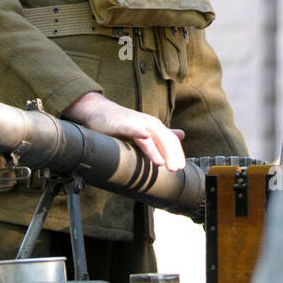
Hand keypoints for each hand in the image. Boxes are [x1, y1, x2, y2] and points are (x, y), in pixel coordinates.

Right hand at [61, 92, 185, 169]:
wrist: (100, 111)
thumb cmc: (122, 123)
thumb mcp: (145, 129)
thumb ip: (162, 135)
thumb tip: (182, 135)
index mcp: (155, 126)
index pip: (171, 141)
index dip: (177, 154)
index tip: (180, 169)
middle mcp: (148, 123)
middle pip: (164, 139)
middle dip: (171, 155)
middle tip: (175, 170)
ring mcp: (136, 122)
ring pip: (151, 136)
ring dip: (157, 150)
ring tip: (161, 163)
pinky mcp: (122, 123)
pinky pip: (132, 127)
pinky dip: (139, 131)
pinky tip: (145, 136)